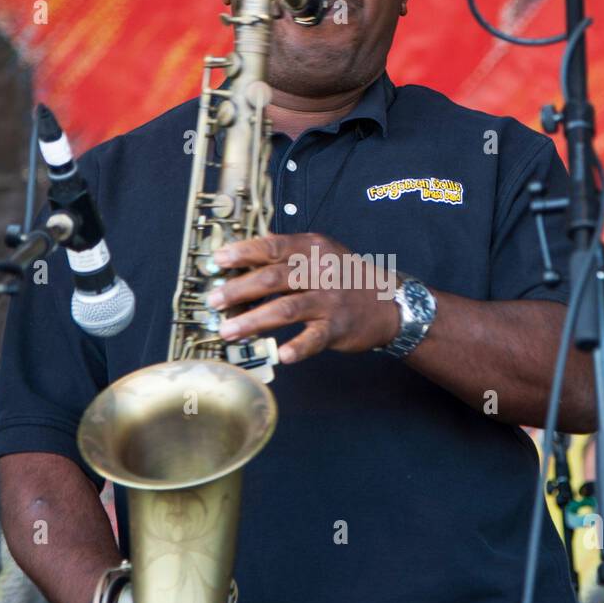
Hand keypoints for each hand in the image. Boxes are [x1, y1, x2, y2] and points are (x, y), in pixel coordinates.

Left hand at [207, 233, 399, 363]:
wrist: (389, 302)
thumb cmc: (346, 277)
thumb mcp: (320, 253)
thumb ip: (286, 252)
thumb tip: (249, 250)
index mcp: (311, 249)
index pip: (272, 247)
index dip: (243, 253)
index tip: (218, 260)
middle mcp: (319, 272)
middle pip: (273, 278)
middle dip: (238, 290)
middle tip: (214, 301)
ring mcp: (329, 301)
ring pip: (286, 309)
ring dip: (253, 321)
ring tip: (228, 331)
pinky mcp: (337, 328)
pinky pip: (314, 338)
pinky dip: (297, 347)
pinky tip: (281, 355)